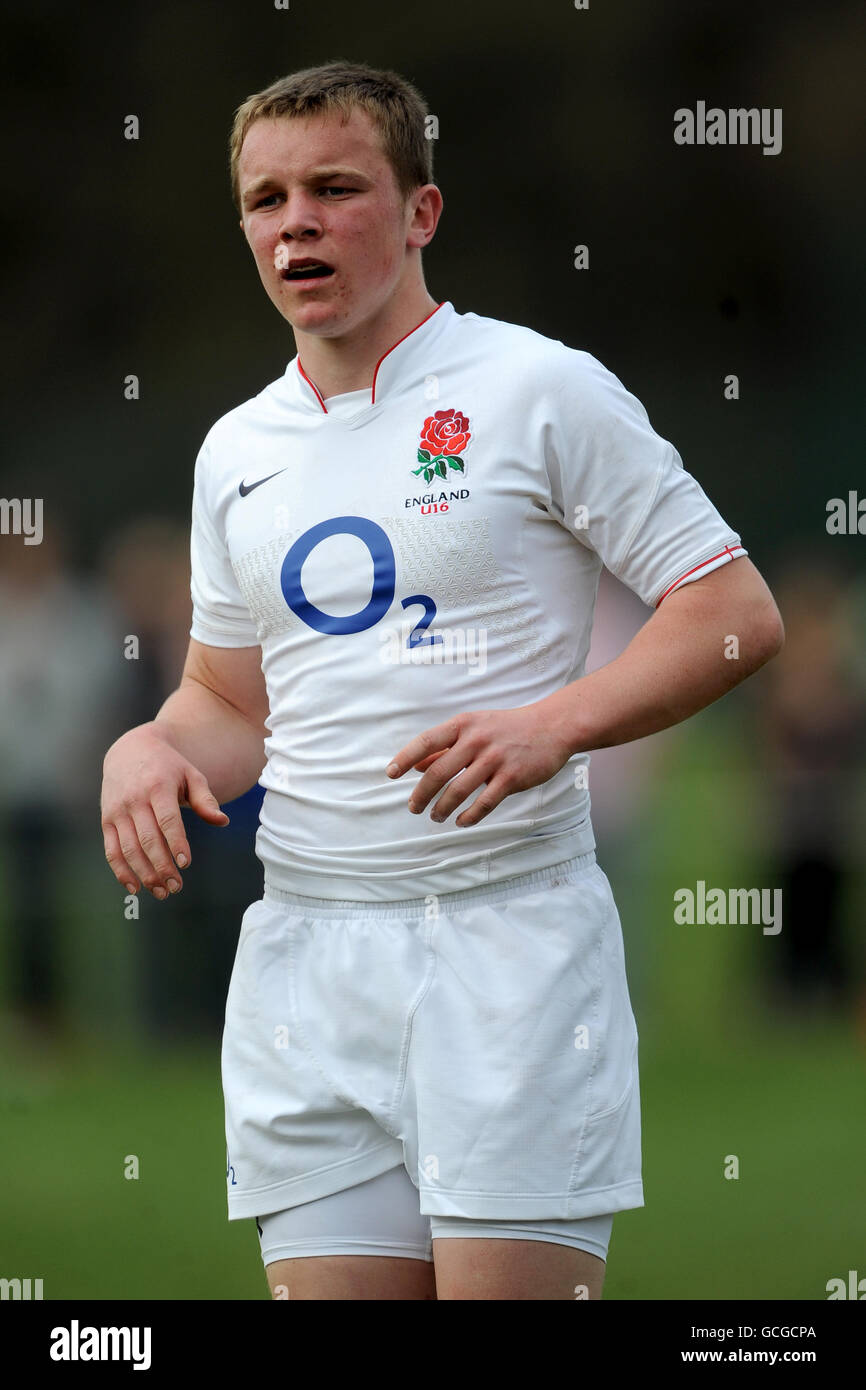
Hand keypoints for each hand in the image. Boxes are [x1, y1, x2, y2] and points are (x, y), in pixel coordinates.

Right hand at [101, 723, 228, 899]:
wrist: (130, 749)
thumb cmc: (168, 766)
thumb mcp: (190, 775)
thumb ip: (206, 800)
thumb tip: (222, 821)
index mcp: (158, 787)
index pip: (167, 820)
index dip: (176, 843)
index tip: (185, 863)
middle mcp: (135, 800)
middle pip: (148, 839)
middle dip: (161, 866)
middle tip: (176, 887)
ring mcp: (118, 811)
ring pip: (129, 849)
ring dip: (144, 874)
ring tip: (161, 892)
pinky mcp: (106, 820)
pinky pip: (111, 850)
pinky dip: (121, 871)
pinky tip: (134, 888)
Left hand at [385, 705, 572, 826]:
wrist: (552, 726)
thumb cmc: (507, 728)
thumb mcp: (475, 727)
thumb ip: (445, 746)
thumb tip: (415, 765)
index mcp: (464, 725)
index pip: (426, 741)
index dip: (405, 758)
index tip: (390, 774)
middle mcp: (476, 740)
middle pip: (438, 772)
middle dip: (421, 794)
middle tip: (413, 808)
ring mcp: (495, 759)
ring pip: (458, 790)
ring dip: (442, 808)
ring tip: (435, 817)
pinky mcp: (512, 777)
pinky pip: (485, 803)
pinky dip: (469, 816)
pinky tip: (461, 822)